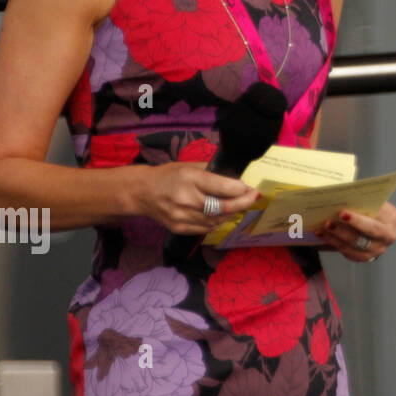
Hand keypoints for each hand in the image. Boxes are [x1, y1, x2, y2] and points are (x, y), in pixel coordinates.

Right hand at [133, 162, 260, 234]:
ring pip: (217, 220)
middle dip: (242, 203)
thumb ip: (212, 173)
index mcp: (189, 179)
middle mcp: (186, 199)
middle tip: (253, 197)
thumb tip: (235, 181)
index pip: (222, 187)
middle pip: (222, 207)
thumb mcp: (190, 166)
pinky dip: (219, 221)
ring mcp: (182, 217)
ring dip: (232, 213)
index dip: (240, 189)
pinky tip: (224, 214)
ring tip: (239, 205)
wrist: (141, 192)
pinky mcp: (180, 228)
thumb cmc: (168, 175)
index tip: (249, 188)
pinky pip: (207, 228)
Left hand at [317, 202, 395, 262]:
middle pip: (368, 232)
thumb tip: (342, 196)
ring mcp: (377, 249)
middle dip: (347, 227)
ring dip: (336, 235)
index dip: (359, 217)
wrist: (377, 226)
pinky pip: (348, 251)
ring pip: (355, 244)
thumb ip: (364, 201)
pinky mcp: (365, 257)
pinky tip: (322, 234)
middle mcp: (388, 236)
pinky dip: (333, 242)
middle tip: (330, 221)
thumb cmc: (373, 209)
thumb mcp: (374, 202)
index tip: (342, 212)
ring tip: (324, 226)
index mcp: (393, 218)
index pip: (377, 217)